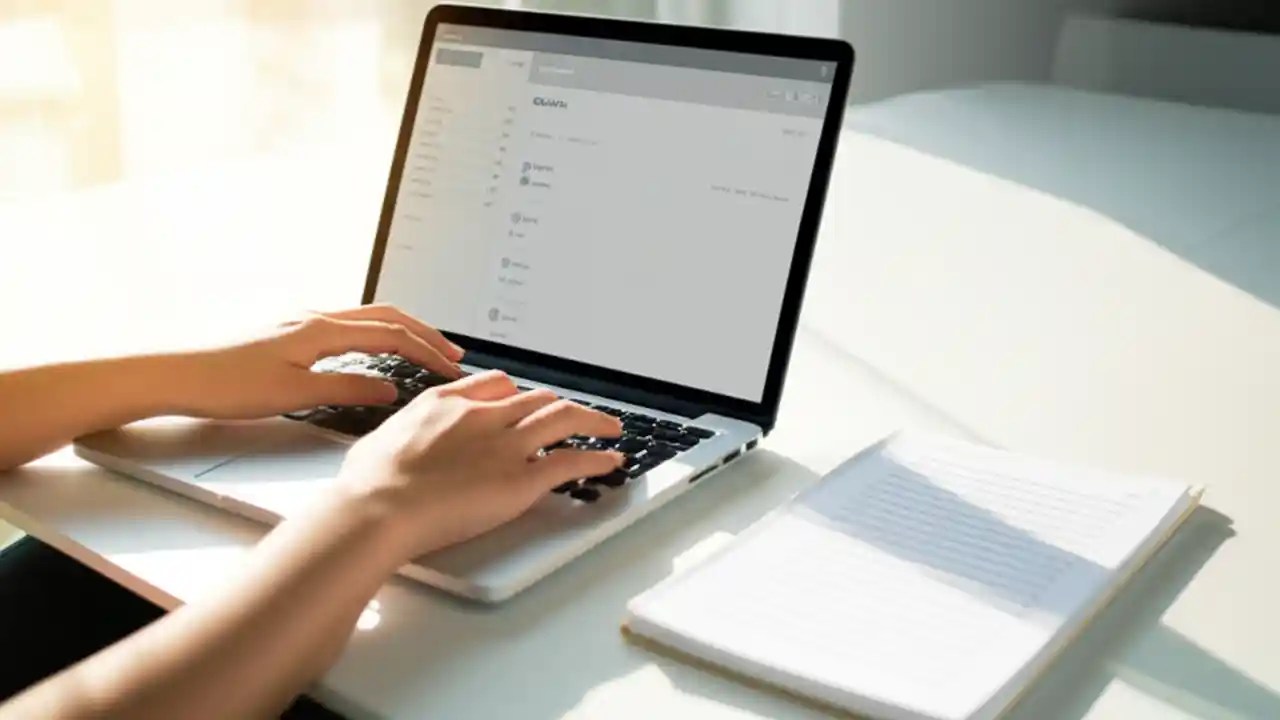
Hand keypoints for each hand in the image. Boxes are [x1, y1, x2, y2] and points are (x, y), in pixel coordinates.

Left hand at [177, 304, 463, 419]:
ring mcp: (301, 323)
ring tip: (422, 349)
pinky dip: (374, 336)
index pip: (390, 335)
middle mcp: (314, 318)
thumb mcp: (295, 394)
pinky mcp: (290, 334)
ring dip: (400, 332)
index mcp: (321, 329)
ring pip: (366, 318)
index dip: (426, 351)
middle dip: (423, 333)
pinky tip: (373, 353)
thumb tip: (388, 390)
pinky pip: (346, 326)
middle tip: (451, 353)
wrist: (178, 374)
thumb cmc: (226, 383)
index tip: (450, 368)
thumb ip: (347, 390)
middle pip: (385, 316)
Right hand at [337, 371, 624, 557]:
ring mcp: (506, 445)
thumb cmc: (368, 485)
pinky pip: (572, 460)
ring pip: (563, 418)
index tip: (524, 399)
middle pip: (535, 398)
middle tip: (573, 414)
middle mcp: (482, 416)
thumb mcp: (381, 439)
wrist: (378, 508)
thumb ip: (402, 435)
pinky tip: (610, 459)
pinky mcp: (523, 479)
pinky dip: (598, 458)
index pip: (494, 385)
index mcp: (446, 403)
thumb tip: (393, 445)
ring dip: (593, 420)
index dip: (516, 393)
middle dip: (558, 405)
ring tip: (610, 427)